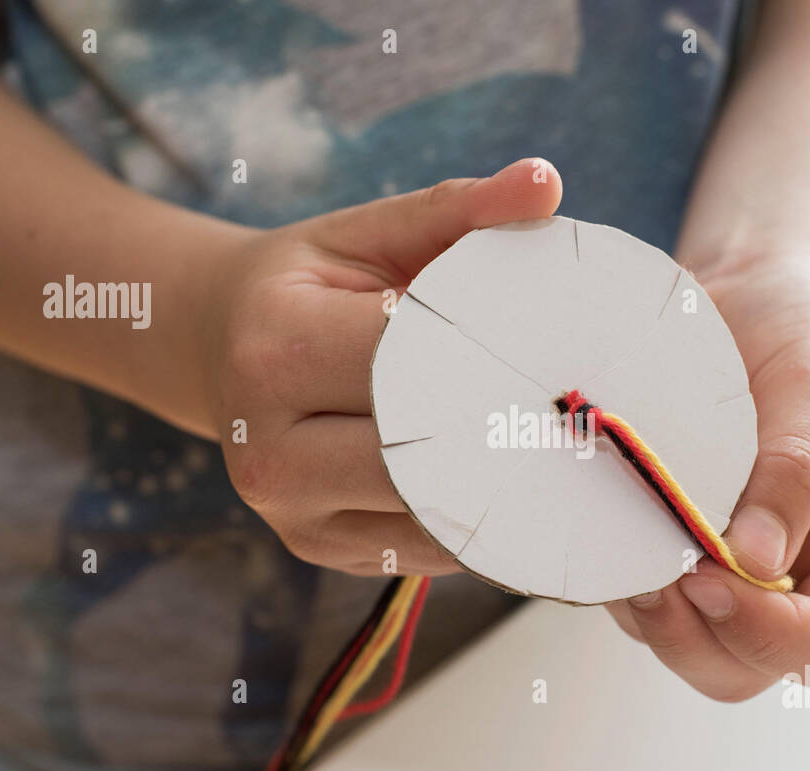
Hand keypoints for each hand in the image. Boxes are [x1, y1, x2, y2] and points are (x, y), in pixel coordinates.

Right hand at [198, 158, 562, 575]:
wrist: (219, 348)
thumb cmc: (312, 283)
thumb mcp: (370, 231)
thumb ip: (459, 209)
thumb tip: (546, 182)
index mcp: (276, 345)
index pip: (409, 362)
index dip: (495, 360)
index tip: (572, 356)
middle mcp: (268, 444)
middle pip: (421, 456)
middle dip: (507, 436)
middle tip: (590, 420)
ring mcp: (289, 512)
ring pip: (428, 519)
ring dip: (503, 493)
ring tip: (569, 458)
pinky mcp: (316, 547)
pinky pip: (423, 550)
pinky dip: (476, 523)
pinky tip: (522, 491)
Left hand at [607, 255, 809, 699]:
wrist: (757, 291)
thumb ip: (793, 473)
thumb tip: (752, 560)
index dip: (776, 632)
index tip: (715, 578)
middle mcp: (798, 577)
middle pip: (748, 665)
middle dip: (697, 636)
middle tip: (660, 573)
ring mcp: (730, 572)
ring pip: (686, 645)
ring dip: (649, 616)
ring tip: (627, 545)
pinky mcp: (673, 551)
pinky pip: (641, 602)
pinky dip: (617, 583)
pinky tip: (603, 531)